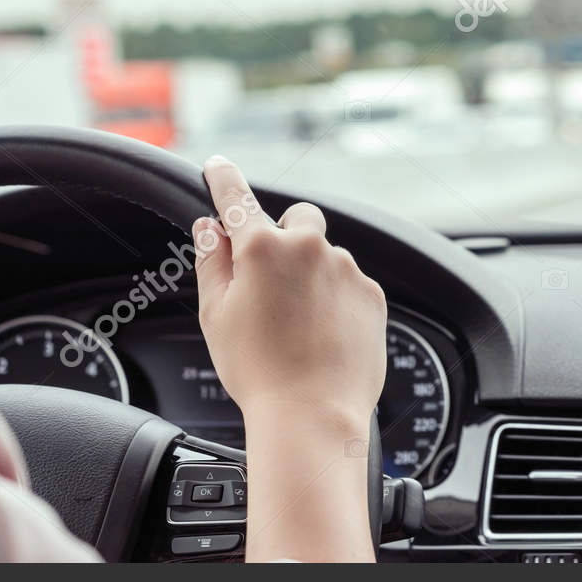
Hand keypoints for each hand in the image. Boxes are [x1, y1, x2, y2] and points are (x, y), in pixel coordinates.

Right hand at [193, 156, 386, 428]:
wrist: (313, 415)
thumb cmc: (258, 371)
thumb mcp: (216, 315)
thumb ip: (212, 262)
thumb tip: (210, 228)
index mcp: (262, 249)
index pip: (237, 198)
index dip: (224, 180)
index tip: (218, 166)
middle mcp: (309, 248)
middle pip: (297, 218)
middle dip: (283, 234)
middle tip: (269, 276)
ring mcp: (346, 270)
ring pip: (325, 256)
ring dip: (311, 274)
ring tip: (296, 325)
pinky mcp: (371, 294)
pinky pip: (348, 284)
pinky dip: (334, 299)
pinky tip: (320, 334)